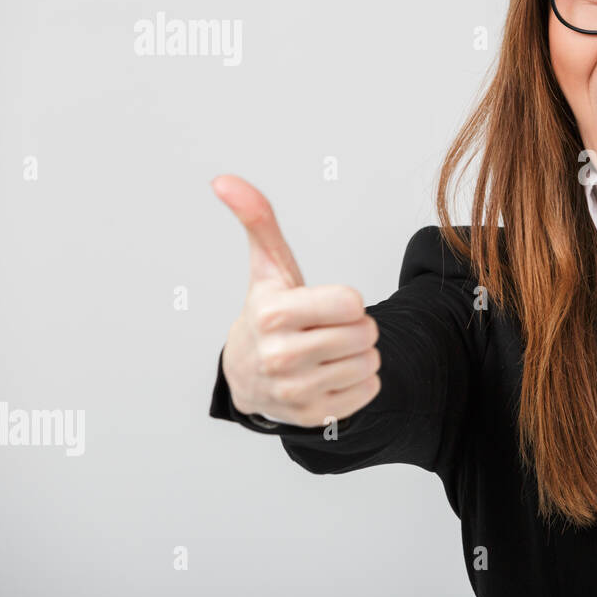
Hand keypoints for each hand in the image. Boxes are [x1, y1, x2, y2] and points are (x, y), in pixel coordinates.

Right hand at [212, 175, 380, 426]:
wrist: (248, 375)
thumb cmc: (269, 313)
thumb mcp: (268, 266)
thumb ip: (257, 220)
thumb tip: (225, 180)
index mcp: (272, 316)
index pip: (352, 304)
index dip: (347, 301)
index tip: (326, 304)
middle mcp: (280, 358)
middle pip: (365, 333)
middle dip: (355, 326)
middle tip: (327, 328)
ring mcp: (295, 392)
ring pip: (370, 362)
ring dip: (360, 353)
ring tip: (329, 350)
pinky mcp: (312, 417)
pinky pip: (370, 390)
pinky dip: (360, 381)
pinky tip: (332, 373)